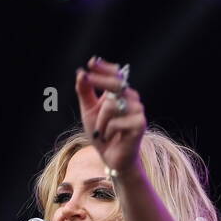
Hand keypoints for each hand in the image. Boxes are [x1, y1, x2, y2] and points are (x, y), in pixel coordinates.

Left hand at [75, 56, 146, 175]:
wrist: (113, 158)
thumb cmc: (102, 134)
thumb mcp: (89, 112)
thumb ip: (85, 93)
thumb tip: (80, 73)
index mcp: (121, 94)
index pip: (116, 75)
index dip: (105, 68)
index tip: (91, 62)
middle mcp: (132, 99)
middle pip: (117, 84)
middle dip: (100, 80)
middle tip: (87, 76)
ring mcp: (138, 111)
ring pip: (112, 106)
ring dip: (100, 121)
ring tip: (102, 132)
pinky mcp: (140, 125)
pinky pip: (116, 122)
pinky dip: (107, 131)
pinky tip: (110, 138)